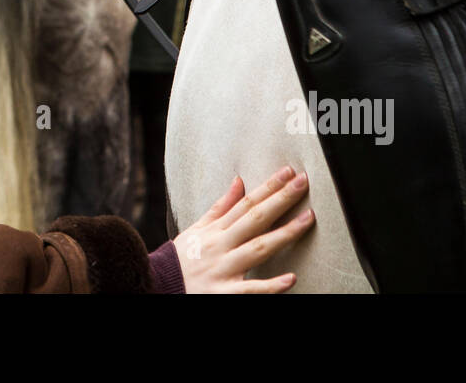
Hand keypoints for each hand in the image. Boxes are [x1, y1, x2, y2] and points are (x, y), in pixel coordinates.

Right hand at [172, 166, 314, 292]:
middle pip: (255, 219)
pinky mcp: (224, 293)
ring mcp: (224, 269)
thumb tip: (239, 181)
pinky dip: (270, 285)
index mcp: (216, 229)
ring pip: (258, 249)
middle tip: (303, 182)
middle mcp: (221, 245)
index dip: (268, 186)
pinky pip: (250, 290)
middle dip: (280, 200)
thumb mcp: (197, 228)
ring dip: (284, 234)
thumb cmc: (181, 258)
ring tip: (308, 219)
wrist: (158, 287)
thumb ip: (221, 206)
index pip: (246, 203)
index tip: (288, 172)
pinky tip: (291, 278)